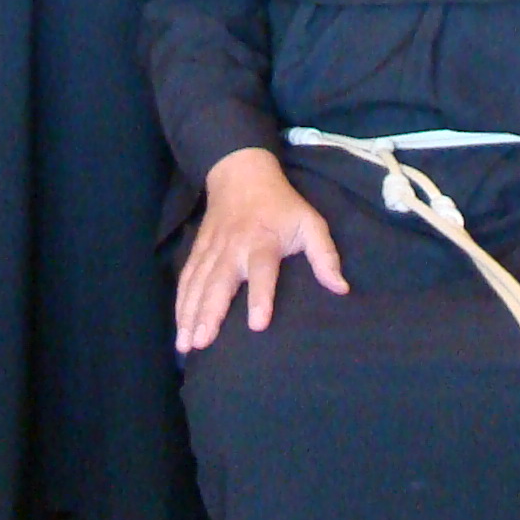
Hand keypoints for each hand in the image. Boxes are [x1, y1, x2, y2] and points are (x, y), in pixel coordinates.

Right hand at [175, 146, 346, 350]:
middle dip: (209, 313)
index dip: (260, 297)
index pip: (261, 272)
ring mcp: (211, 250)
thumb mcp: (310, 222)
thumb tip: (341, 289)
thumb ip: (325, 255)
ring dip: (189, 314)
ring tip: (185, 345)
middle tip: (202, 343)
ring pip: (197, 284)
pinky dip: (180, 303)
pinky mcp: (198, 251)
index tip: (257, 325)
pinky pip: (186, 279)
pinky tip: (179, 326)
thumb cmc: (281, 205)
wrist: (241, 174)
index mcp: (263, 242)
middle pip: (219, 283)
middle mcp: (233, 248)